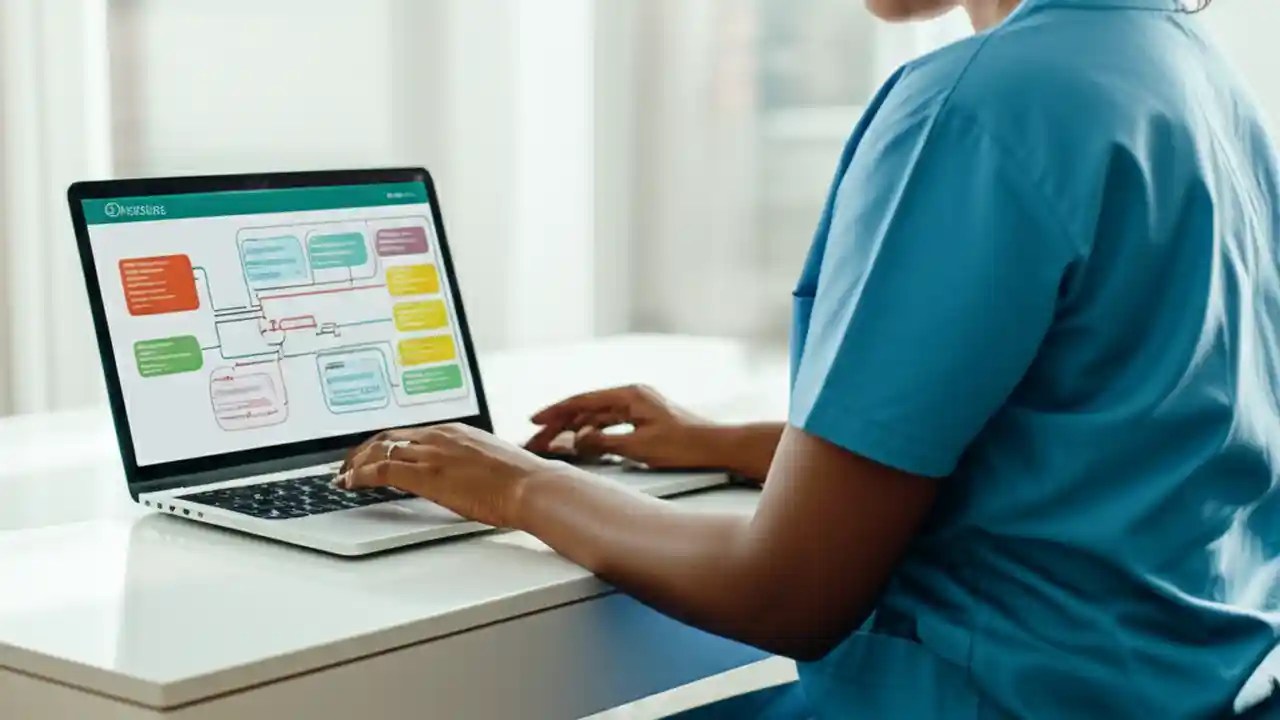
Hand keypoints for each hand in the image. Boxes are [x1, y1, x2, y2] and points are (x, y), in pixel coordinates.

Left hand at [338, 423, 556, 527]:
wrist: (529, 486)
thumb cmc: (518, 480)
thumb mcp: (487, 462)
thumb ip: (465, 463)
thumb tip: (458, 475)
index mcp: (454, 430)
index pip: (407, 433)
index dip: (384, 444)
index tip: (372, 455)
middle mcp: (438, 435)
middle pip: (387, 437)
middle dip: (362, 451)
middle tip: (348, 465)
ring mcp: (431, 453)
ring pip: (378, 450)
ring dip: (355, 464)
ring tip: (343, 477)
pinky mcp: (426, 474)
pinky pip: (382, 469)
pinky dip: (361, 475)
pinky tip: (351, 484)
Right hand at [525, 384, 722, 469]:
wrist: (716, 447)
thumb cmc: (683, 445)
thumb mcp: (639, 447)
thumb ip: (604, 443)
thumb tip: (576, 440)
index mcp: (629, 395)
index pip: (583, 401)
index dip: (556, 412)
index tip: (535, 421)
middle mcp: (632, 396)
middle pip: (586, 408)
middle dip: (559, 423)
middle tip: (536, 438)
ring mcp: (638, 407)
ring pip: (596, 417)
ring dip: (573, 429)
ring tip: (551, 443)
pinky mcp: (643, 420)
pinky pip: (609, 424)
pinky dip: (592, 434)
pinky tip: (579, 444)